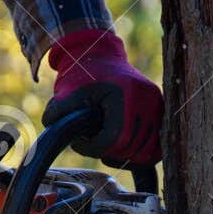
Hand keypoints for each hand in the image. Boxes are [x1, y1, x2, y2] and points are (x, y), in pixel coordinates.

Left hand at [42, 29, 161, 166]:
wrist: (103, 57)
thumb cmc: (84, 73)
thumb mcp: (68, 89)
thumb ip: (59, 109)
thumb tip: (50, 126)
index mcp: (127, 94)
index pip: (115, 139)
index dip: (94, 149)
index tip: (79, 143)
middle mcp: (148, 100)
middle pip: (130, 149)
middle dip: (107, 153)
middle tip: (91, 144)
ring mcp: (158, 107)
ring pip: (145, 154)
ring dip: (124, 157)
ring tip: (106, 145)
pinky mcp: (162, 113)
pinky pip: (157, 148)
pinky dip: (140, 155)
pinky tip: (122, 149)